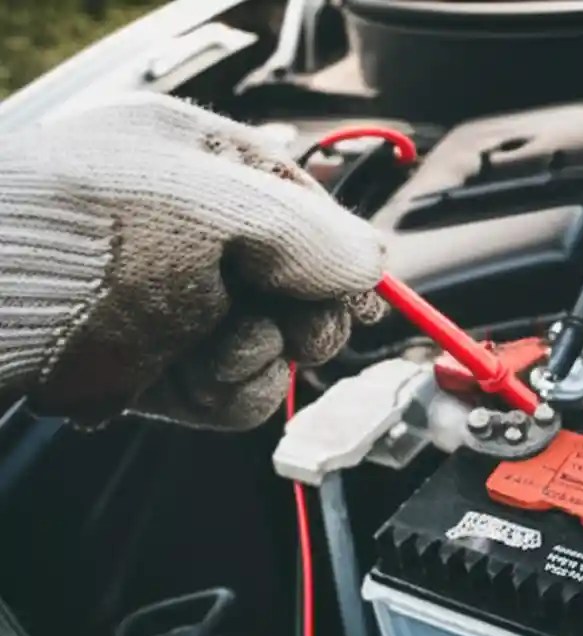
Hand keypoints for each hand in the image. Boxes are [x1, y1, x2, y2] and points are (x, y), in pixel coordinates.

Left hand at [0, 92, 387, 429]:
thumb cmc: (81, 234)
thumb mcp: (218, 210)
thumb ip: (311, 234)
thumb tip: (372, 261)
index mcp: (194, 165)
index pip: (299, 206)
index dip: (339, 252)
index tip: (362, 290)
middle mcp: (187, 234)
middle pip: (296, 283)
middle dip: (308, 312)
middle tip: (302, 326)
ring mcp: (172, 304)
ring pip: (272, 344)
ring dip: (262, 355)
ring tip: (221, 346)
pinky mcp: (157, 369)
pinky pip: (234, 392)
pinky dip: (230, 393)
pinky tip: (199, 380)